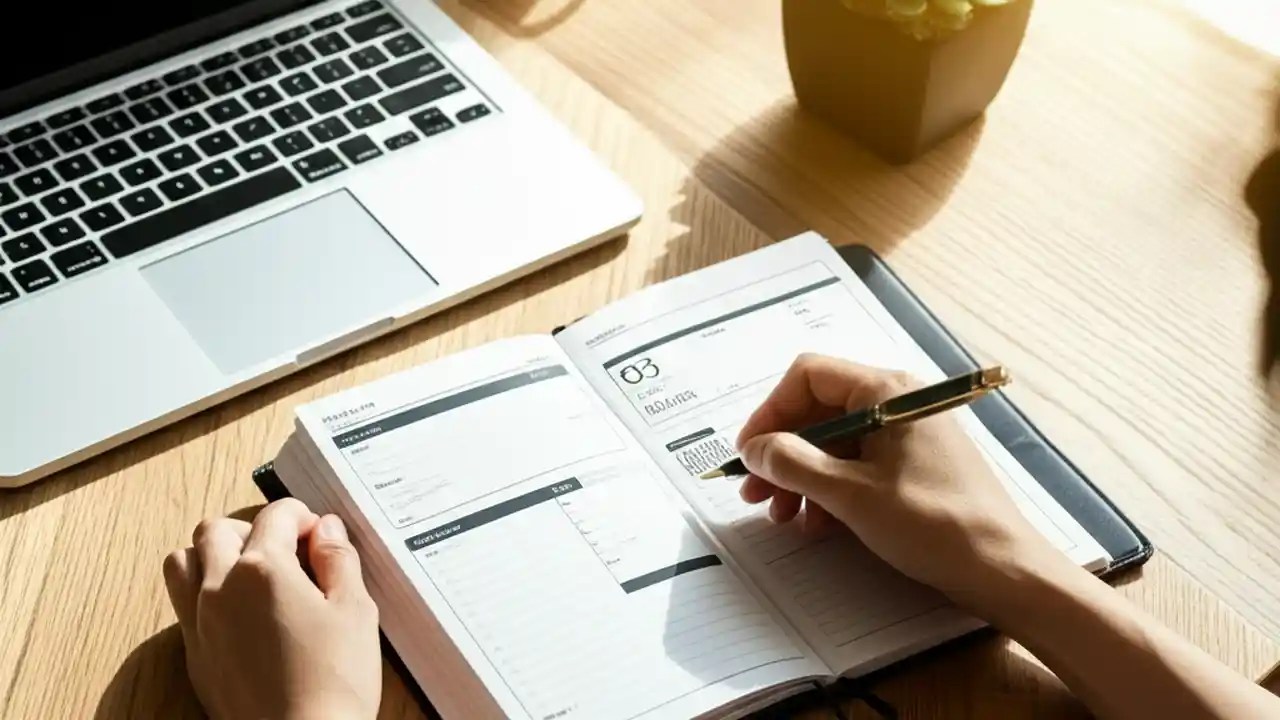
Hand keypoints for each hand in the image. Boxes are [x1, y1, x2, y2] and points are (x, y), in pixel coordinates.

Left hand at [163, 499, 380, 719]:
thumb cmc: (335, 681)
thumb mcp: (356, 610)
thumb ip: (339, 559)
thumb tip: (327, 528)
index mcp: (263, 569)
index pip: (276, 515)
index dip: (304, 518)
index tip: (320, 538)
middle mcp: (220, 588)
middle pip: (216, 529)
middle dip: (252, 529)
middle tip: (286, 552)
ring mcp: (200, 623)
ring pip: (183, 561)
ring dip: (212, 555)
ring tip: (249, 575)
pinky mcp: (195, 655)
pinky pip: (183, 605)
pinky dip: (205, 594)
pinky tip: (241, 614)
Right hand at [735, 354, 1061, 610]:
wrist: (1002, 567)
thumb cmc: (934, 523)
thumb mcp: (849, 494)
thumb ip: (794, 464)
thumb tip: (755, 448)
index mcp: (885, 391)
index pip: (808, 376)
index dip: (770, 411)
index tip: (750, 452)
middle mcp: (897, 402)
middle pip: (818, 411)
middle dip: (782, 452)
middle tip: (755, 493)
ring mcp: (907, 434)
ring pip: (835, 442)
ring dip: (801, 477)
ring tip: (783, 516)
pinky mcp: (915, 466)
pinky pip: (859, 465)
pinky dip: (830, 490)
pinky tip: (818, 524)